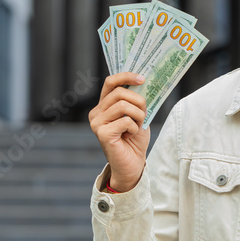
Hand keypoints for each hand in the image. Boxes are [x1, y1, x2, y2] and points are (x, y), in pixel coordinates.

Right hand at [88, 72, 149, 191]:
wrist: (133, 164)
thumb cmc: (134, 140)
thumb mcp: (137, 115)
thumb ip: (135, 101)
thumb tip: (143, 82)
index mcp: (103, 105)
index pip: (110, 82)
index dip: (126, 76)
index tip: (142, 78)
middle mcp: (96, 113)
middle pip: (120, 93)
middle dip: (139, 101)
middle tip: (143, 114)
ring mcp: (97, 123)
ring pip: (124, 105)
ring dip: (138, 116)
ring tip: (136, 126)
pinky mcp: (102, 133)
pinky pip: (125, 121)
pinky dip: (134, 127)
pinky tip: (130, 136)